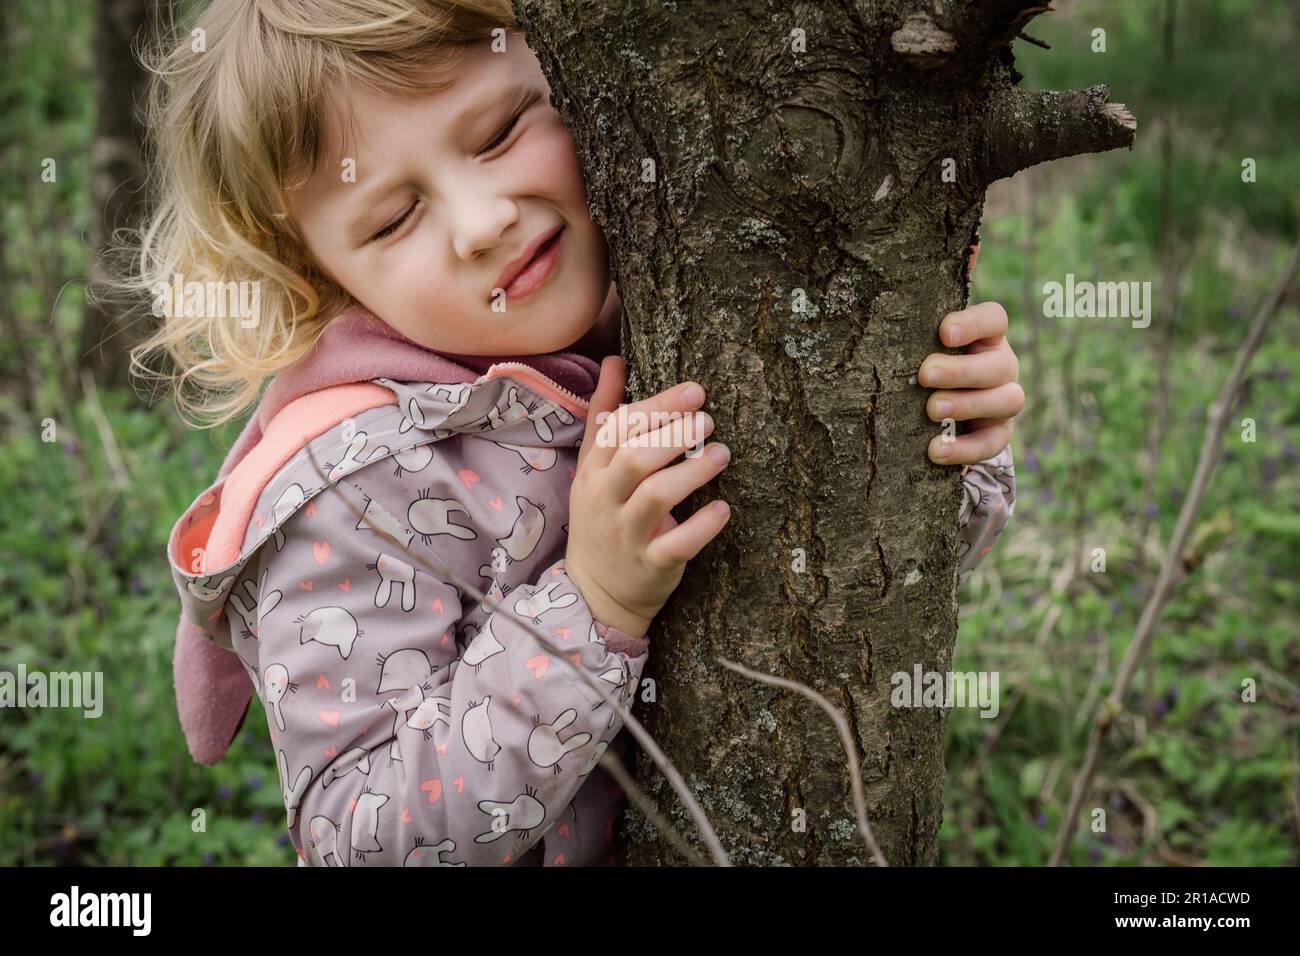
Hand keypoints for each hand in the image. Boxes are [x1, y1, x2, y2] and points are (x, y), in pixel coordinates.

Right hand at [565, 356, 731, 637]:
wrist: (595, 593)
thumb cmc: (602, 518)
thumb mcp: (594, 468)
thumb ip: (606, 416)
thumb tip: (614, 361)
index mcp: (594, 471)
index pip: (619, 429)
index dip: (657, 407)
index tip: (694, 391)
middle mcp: (606, 500)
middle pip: (635, 458)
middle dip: (674, 434)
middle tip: (709, 420)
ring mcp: (627, 534)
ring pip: (655, 496)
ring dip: (692, 472)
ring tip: (721, 454)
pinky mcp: (651, 565)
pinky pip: (677, 544)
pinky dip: (702, 525)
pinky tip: (723, 508)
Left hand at [919, 299, 1023, 464]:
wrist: (936, 407)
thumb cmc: (931, 353)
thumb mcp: (926, 324)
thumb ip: (940, 288)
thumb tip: (971, 243)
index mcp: (985, 333)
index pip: (996, 318)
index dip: (973, 323)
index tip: (943, 331)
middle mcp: (1001, 363)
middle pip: (998, 363)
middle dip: (962, 370)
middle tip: (924, 375)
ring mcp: (1003, 400)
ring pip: (1005, 400)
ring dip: (968, 405)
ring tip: (931, 411)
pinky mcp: (996, 434)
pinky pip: (992, 443)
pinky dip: (965, 450)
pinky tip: (934, 451)